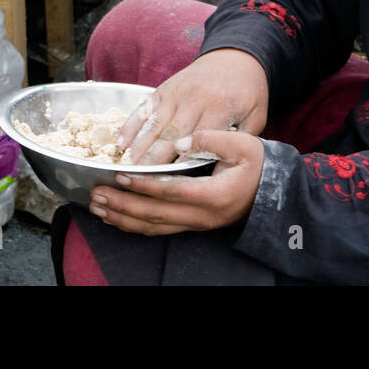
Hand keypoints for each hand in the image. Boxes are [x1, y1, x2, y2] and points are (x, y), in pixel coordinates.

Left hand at [89, 129, 263, 234]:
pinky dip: (134, 225)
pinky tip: (116, 218)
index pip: (172, 190)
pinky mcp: (192, 225)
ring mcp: (196, 224)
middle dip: (123, 205)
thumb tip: (180, 142)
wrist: (271, 191)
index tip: (121, 174)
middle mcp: (202, 215)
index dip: (145, 185)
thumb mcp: (244, 144)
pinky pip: (159, 230)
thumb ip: (213, 139)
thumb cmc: (257, 164)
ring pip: (154, 227)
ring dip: (123, 218)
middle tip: (97, 194)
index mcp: (214, 195)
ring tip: (98, 207)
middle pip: (156, 214)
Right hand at [116, 47, 268, 165]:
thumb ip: (240, 140)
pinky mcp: (164, 88)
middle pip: (171, 133)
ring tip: (125, 167)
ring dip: (138, 146)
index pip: (198, 139)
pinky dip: (130, 125)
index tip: (169, 181)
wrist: (235, 57)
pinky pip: (144, 108)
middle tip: (139, 180)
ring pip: (154, 123)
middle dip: (154, 158)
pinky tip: (120, 143)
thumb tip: (223, 167)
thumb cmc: (247, 93)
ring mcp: (176, 92)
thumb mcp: (256, 116)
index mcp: (218, 108)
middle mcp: (193, 99)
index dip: (183, 161)